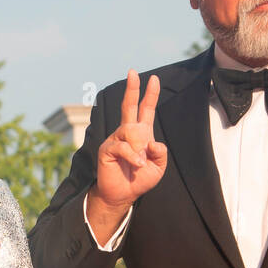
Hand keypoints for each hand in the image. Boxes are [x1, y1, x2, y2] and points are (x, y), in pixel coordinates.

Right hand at [93, 70, 167, 208]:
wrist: (122, 195)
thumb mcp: (158, 168)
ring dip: (139, 149)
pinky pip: (123, 146)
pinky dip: (133, 157)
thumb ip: (160, 154)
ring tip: (141, 164)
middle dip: (132, 89)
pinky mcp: (107, 149)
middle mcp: (127, 133)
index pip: (145, 110)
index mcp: (141, 134)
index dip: (150, 95)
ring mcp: (115, 139)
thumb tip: (152, 142)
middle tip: (133, 71)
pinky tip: (136, 165)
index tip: (154, 79)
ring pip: (130, 131)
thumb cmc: (139, 180)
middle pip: (128, 106)